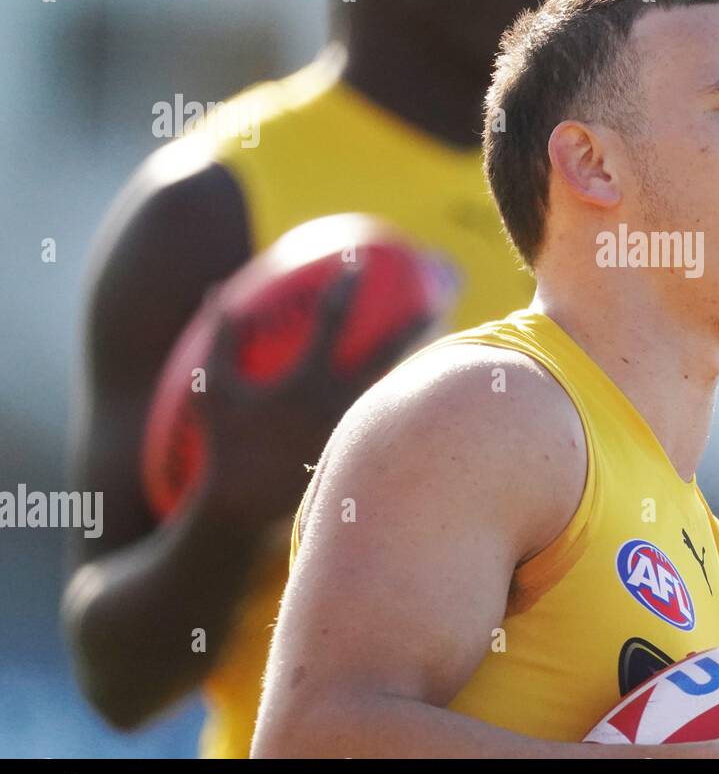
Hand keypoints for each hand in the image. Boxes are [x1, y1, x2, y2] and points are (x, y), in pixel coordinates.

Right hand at [194, 267, 432, 536]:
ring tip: (449, 343)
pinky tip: (425, 391)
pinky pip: (391, 420)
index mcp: (307, 382)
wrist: (245, 510)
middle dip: (411, 324)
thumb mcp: (214, 389)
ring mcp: (355, 430)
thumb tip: (215, 290)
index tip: (358, 263)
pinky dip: (409, 402)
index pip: (331, 322)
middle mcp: (339, 404)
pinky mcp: (362, 454)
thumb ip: (221, 339)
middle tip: (438, 296)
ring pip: (398, 388)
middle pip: (386, 354)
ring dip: (421, 363)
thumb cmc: (226, 447)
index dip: (344, 289)